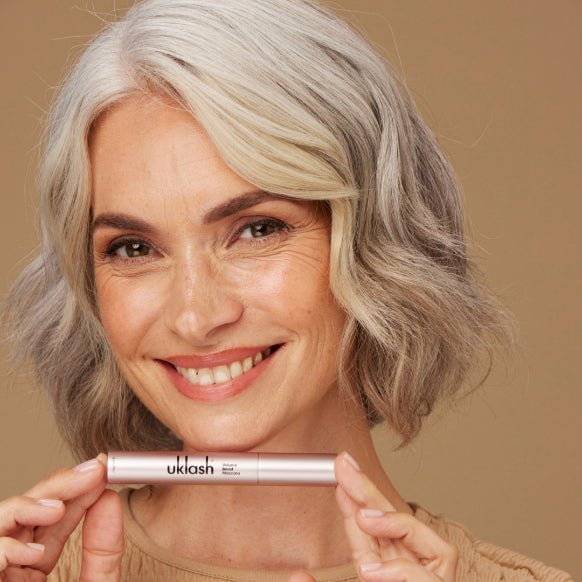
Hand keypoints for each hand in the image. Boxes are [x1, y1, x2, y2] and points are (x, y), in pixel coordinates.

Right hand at [0, 454, 122, 580]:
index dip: (77, 490)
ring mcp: (1, 575)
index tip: (103, 470)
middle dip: (58, 486)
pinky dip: (7, 548)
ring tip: (58, 508)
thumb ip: (103, 553)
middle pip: (26, 513)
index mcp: (35, 568)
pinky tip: (36, 551)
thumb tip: (111, 499)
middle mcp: (13, 568)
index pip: (53, 518)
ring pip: (0, 523)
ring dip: (27, 507)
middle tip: (94, 471)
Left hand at [290, 452, 457, 580]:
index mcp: (389, 571)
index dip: (356, 504)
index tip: (338, 476)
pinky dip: (401, 571)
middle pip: (397, 527)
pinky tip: (371, 568)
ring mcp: (431, 580)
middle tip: (344, 466)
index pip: (373, 535)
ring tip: (363, 516)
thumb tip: (297, 575)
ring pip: (424, 544)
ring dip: (393, 523)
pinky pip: (430, 576)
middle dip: (370, 494)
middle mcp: (412, 572)